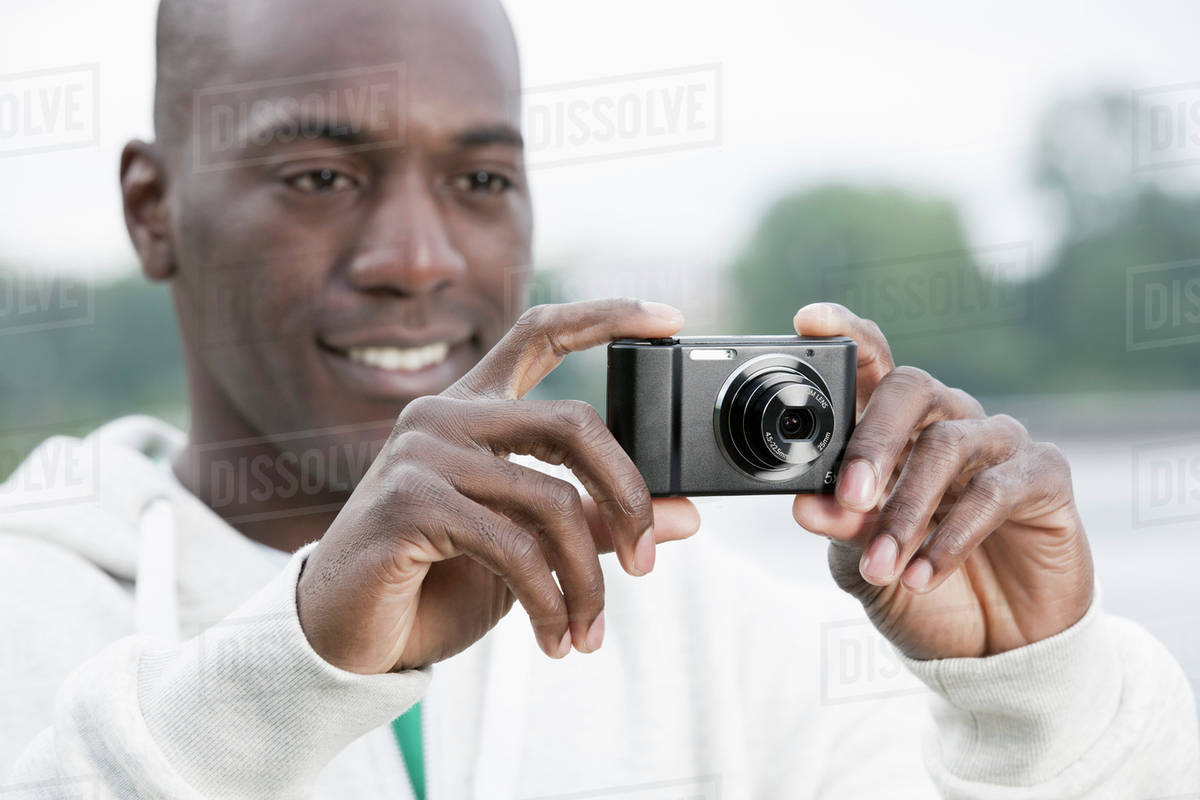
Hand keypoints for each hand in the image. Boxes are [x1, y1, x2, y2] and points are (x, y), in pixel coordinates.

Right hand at [297, 298, 699, 673]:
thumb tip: (686, 517)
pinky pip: (514, 547)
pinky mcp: (409, 501)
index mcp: (473, 412)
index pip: (540, 334)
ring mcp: (422, 453)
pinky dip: (549, 601)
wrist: (348, 637)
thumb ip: (596, 522)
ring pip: (552, 499)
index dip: (608, 317)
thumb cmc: (436, 583)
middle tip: (647, 560)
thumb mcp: (530, 548)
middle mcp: (444, 417)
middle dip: (627, 494)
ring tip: (589, 631)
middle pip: (572, 422)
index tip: (671, 316)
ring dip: (587, 578)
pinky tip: (554, 638)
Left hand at [791, 303, 1093, 658]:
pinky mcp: (1044, 476)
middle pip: (911, 389)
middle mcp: (946, 420)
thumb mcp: (860, 563)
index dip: (845, 335)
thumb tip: (805, 505)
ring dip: (907, 510)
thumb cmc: (917, 588)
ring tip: (880, 566)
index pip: (871, 363)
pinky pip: (995, 490)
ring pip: (947, 446)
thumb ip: (839, 528)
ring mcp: (998, 443)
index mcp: (895, 427)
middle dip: (873, 441)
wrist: (992, 648)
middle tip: (851, 495)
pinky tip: (924, 575)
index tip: (809, 320)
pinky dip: (952, 535)